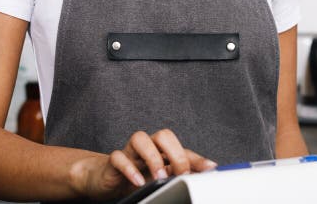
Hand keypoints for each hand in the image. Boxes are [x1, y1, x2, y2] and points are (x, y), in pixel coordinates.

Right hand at [72, 129, 216, 198]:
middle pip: (164, 135)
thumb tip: (199, 180)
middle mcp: (148, 148)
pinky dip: (128, 168)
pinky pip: (118, 157)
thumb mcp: (160, 179)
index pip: (184, 150)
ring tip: (159, 176)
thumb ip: (176, 177)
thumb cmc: (136, 177)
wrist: (105, 179)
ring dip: (153, 157)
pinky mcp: (113, 161)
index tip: (211, 168)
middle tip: (180, 174)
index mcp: (162, 152)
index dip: (198, 159)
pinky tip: (137, 181)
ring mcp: (130, 152)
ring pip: (140, 138)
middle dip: (175, 153)